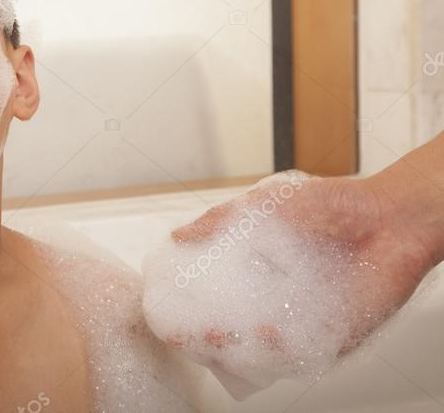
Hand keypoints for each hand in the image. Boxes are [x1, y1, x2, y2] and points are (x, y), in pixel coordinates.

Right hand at [172, 173, 434, 351]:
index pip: (212, 300)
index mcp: (253, 274)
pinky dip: (281, 348)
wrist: (389, 217)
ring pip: (259, 348)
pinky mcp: (330, 337)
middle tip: (191, 332)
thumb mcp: (263, 204)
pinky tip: (268, 332)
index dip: (187, 311)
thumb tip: (178, 237)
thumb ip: (219, 221)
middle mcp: (272, 301)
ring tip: (220, 335)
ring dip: (237, 348)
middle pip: (230, 332)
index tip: (167, 315)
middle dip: (206, 337)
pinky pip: (300, 352)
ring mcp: (299, 321)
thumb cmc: (331, 206)